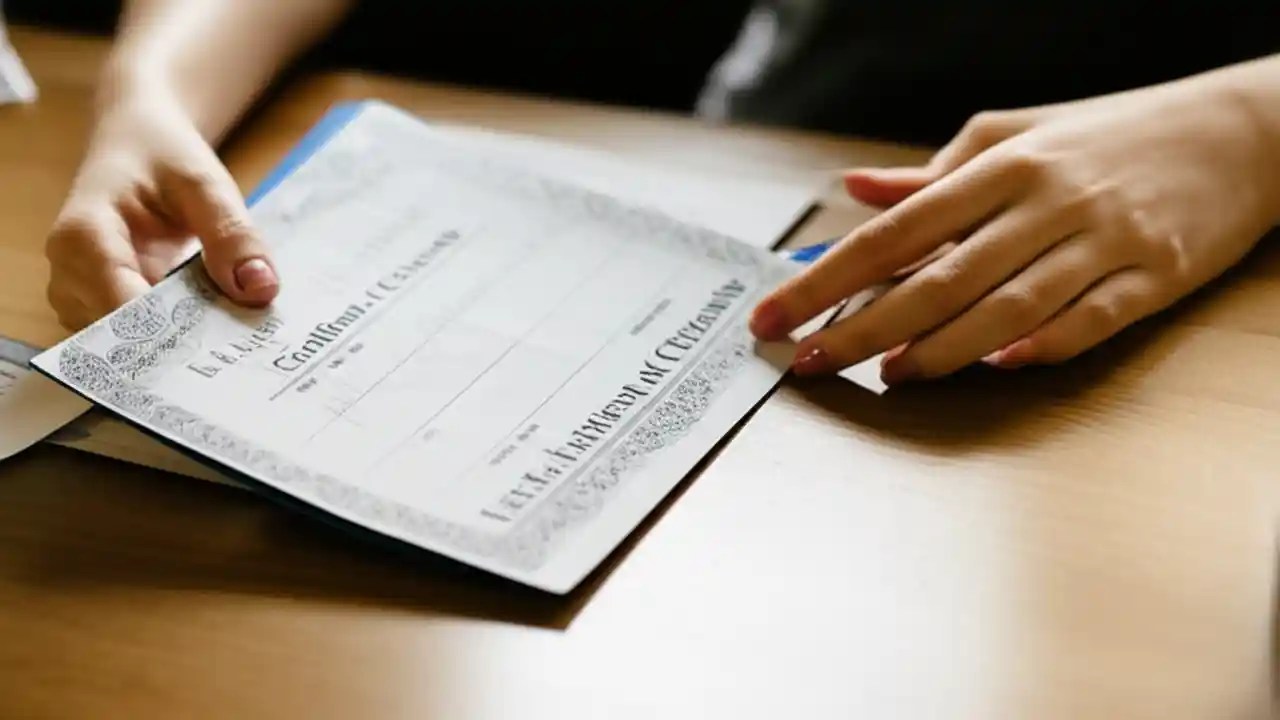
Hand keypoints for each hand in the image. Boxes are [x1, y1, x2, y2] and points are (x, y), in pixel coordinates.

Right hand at [45, 80, 277, 329]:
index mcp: (83, 236)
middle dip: (185, 343)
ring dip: (185, 344)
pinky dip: (181, 336)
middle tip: (244, 351)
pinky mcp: (103, 309)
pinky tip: (219, 331)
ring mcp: (82, 297)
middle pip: (126, 333)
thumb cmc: (162, 156)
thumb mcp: (205, 183)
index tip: (224, 346)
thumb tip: (260, 289)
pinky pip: (142, 337)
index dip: (171, 333)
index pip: (120, 307)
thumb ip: (231, 233)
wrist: (137, 144)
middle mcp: (70, 276)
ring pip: (135, 343)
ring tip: (236, 340)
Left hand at [750, 79, 1279, 384]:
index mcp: (1003, 166)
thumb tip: (855, 190)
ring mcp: (1103, 242)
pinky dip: (1038, 347)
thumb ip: (932, 173)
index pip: (895, 230)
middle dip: (864, 326)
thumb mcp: (1015, 136)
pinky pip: (1088, 322)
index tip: (777, 312)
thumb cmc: (1109, 136)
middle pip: (938, 277)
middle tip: (811, 360)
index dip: (828, 278)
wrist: (1241, 131)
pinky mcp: (1154, 278)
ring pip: (1006, 307)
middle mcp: (1046, 203)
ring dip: (939, 349)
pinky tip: (994, 368)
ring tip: (886, 374)